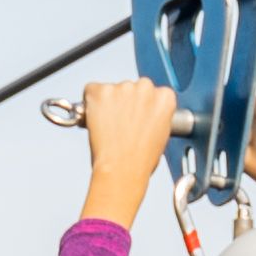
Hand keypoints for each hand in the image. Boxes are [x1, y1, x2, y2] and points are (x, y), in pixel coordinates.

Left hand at [70, 77, 178, 220]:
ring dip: (108, 103)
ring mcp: (122, 88)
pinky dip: (90, 103)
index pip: (152, 91)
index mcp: (165, 97)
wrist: (122, 168)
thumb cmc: (141, 159)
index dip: (142, 105)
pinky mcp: (101, 91)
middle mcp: (145, 87)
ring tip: (109, 127)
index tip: (137, 117)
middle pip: (132, 88)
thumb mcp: (161, 133)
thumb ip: (154, 114)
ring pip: (112, 89)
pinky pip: (91, 90)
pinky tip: (95, 121)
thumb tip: (141, 113)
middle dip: (125, 102)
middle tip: (120, 124)